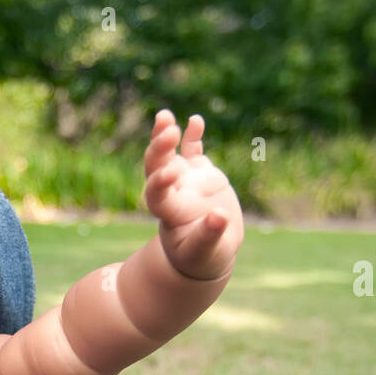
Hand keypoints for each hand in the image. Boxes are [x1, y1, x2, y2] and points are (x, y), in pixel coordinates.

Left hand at [143, 110, 243, 280]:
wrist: (209, 250)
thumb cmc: (202, 257)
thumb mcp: (205, 252)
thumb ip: (209, 235)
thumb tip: (219, 216)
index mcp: (169, 213)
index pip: (156, 195)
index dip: (159, 182)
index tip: (169, 172)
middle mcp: (172, 192)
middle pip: (156, 167)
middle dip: (158, 149)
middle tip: (167, 132)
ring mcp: (184, 179)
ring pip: (168, 154)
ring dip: (164, 135)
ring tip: (164, 116)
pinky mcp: (200, 172)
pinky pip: (193, 150)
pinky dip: (192, 136)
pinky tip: (195, 120)